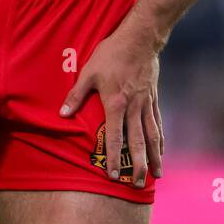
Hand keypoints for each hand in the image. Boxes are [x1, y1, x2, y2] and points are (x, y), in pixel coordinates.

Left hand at [59, 19, 163, 186]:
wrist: (140, 38)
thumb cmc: (111, 54)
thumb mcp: (88, 72)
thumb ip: (76, 95)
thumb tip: (62, 114)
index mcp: (116, 103)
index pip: (115, 137)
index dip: (114, 159)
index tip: (113, 177)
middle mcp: (133, 107)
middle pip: (137, 142)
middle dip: (137, 166)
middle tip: (137, 184)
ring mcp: (145, 103)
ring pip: (152, 135)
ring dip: (154, 156)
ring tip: (156, 174)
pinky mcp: (153, 97)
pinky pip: (157, 122)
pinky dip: (160, 138)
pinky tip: (162, 149)